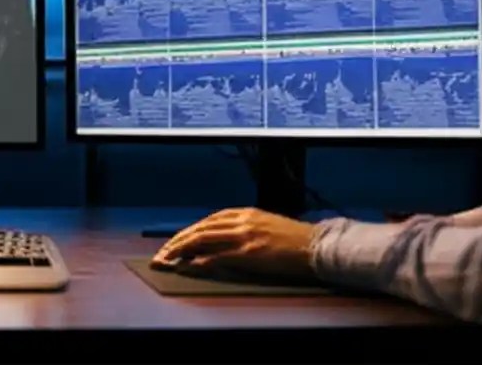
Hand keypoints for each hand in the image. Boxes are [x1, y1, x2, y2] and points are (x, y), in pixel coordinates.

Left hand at [151, 207, 317, 278]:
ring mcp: (245, 236)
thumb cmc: (295, 239)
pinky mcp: (250, 253)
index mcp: (245, 213)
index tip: (175, 242)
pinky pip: (218, 257)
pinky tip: (190, 267)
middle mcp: (241, 221)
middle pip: (200, 228)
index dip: (189, 231)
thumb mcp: (266, 225)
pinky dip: (201, 262)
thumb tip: (221, 241)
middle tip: (163, 252)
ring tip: (168, 259)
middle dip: (178, 241)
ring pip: (203, 239)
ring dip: (181, 250)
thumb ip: (243, 228)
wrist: (318, 246)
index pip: (208, 220)